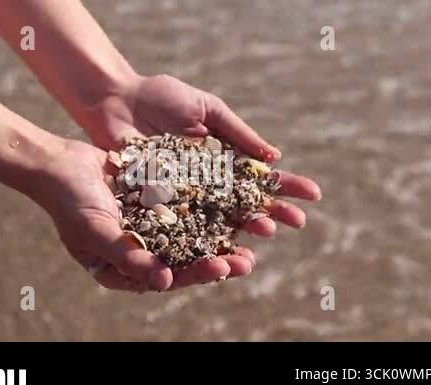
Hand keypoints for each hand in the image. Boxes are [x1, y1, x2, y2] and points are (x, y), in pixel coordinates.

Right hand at [33, 136, 259, 291]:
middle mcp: (140, 250)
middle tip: (247, 262)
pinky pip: (185, 207)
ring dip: (218, 236)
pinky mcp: (155, 202)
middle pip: (183, 261)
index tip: (222, 267)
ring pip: (190, 236)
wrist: (58, 163)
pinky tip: (231, 203)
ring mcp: (149, 226)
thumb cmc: (69, 203)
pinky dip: (207, 206)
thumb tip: (165, 282)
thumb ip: (128, 258)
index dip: (195, 274)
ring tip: (247, 238)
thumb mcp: (96, 232)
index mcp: (122, 268)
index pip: (166, 278)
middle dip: (215, 261)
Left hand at [77, 74, 321, 236]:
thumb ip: (237, 133)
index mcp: (221, 161)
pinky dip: (203, 232)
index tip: (313, 195)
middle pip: (244, 203)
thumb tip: (273, 158)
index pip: (259, 178)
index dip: (286, 187)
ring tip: (267, 229)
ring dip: (245, 224)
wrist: (117, 100)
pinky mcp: (158, 203)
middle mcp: (206, 183)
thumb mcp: (207, 108)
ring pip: (219, 217)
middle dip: (272, 210)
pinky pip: (183, 221)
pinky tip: (224, 240)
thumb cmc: (163, 98)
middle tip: (297, 221)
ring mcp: (183, 196)